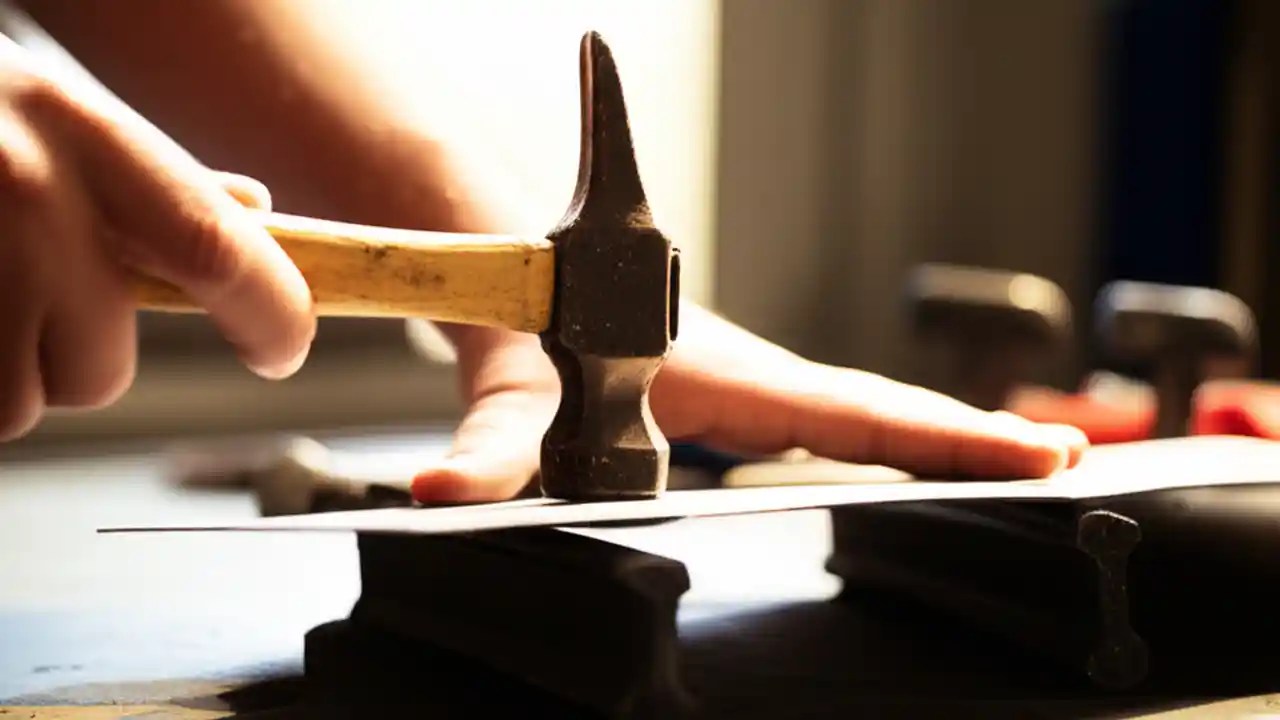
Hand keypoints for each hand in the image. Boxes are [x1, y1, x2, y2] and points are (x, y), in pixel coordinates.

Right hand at [0, 35, 314, 439]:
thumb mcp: (59, 114)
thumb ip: (156, 180)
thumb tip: (254, 217)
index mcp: (83, 135)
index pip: (221, 253)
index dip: (272, 319)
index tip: (281, 351)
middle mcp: (25, 197)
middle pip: (100, 370)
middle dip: (77, 362)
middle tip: (27, 303)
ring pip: (19, 404)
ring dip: (2, 375)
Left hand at [412, 305, 1088, 501]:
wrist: (513, 256)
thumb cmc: (532, 301)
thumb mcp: (515, 381)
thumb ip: (494, 442)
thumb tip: (450, 493)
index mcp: (727, 371)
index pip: (860, 411)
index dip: (951, 437)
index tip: (1039, 451)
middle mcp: (751, 373)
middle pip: (881, 409)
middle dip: (972, 438)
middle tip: (1064, 464)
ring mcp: (745, 383)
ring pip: (857, 411)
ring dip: (935, 437)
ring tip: (1013, 465)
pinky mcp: (728, 392)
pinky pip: (823, 416)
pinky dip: (881, 435)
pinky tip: (904, 461)